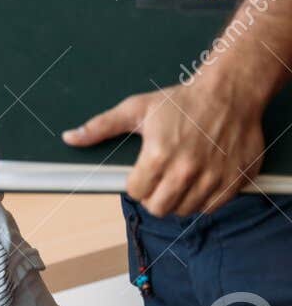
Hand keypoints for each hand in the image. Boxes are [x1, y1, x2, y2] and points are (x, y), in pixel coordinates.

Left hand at [63, 75, 268, 215]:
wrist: (229, 94)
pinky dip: (203, 200)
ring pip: (185, 211)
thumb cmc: (181, 101)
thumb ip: (100, 127)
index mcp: (158, 155)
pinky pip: (212, 207)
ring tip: (178, 180)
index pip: (136, 193)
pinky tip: (198, 182)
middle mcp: (185, 171)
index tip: (141, 175)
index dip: (135, 185)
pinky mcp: (234, 182)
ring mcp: (212, 178)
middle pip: (159, 208)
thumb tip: (69, 138)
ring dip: (178, 200)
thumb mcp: (135, 109)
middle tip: (158, 181)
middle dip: (153, 197)